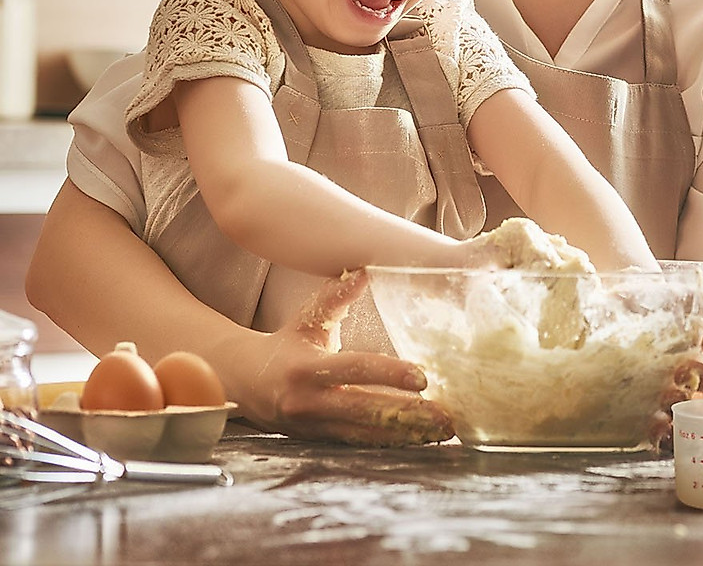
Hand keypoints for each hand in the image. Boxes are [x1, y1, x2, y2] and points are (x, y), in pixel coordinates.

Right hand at [221, 269, 453, 446]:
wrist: (244, 385)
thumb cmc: (284, 346)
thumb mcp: (307, 320)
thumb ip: (335, 298)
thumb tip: (364, 271)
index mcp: (308, 368)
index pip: (355, 370)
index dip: (390, 374)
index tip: (423, 378)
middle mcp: (310, 402)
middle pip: (366, 411)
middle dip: (408, 414)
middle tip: (445, 415)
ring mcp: (315, 427)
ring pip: (366, 434)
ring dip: (406, 434)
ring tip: (442, 431)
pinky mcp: (320, 441)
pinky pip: (359, 443)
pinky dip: (389, 442)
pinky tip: (418, 440)